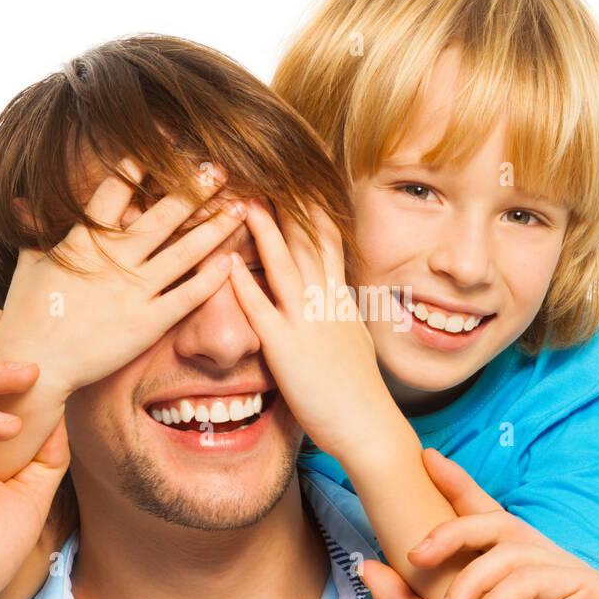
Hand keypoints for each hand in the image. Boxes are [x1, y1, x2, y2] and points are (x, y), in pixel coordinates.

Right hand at [0, 157, 246, 396]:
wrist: (34, 361)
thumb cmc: (26, 314)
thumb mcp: (28, 264)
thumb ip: (35, 230)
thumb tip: (23, 201)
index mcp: (84, 240)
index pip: (115, 191)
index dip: (140, 166)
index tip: (164, 145)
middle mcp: (114, 260)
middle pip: (163, 214)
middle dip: (194, 188)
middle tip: (220, 167)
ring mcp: (134, 291)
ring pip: (185, 251)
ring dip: (215, 226)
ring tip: (240, 207)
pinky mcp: (148, 323)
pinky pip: (188, 296)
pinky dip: (211, 278)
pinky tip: (232, 261)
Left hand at [226, 198, 395, 460]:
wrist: (369, 427)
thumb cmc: (359, 394)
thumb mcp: (353, 342)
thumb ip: (338, 316)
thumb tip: (333, 300)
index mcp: (340, 300)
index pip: (328, 243)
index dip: (312, 210)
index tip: (298, 181)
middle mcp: (326, 304)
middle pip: (308, 243)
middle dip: (290, 206)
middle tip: (270, 172)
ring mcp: (308, 325)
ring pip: (286, 268)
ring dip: (266, 233)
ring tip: (247, 202)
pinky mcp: (288, 351)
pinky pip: (263, 312)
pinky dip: (245, 286)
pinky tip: (228, 265)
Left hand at [359, 448, 598, 598]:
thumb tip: (368, 563)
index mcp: (512, 573)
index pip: (485, 518)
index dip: (459, 486)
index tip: (427, 460)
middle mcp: (543, 566)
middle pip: (495, 523)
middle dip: (450, 533)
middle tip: (416, 557)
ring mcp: (569, 575)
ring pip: (508, 551)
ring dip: (468, 585)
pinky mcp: (588, 591)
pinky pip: (531, 575)